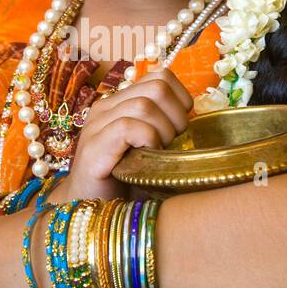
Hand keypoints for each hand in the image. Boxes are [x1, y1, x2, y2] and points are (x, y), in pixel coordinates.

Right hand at [54, 67, 193, 202]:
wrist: (88, 211)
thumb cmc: (125, 183)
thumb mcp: (150, 149)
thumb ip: (166, 129)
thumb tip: (198, 120)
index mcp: (121, 102)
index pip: (160, 76)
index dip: (181, 98)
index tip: (181, 128)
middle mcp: (107, 107)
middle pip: (157, 87)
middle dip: (177, 116)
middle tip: (172, 145)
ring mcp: (97, 124)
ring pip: (144, 105)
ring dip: (163, 132)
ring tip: (158, 155)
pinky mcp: (93, 146)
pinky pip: (128, 127)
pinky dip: (147, 142)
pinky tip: (146, 160)